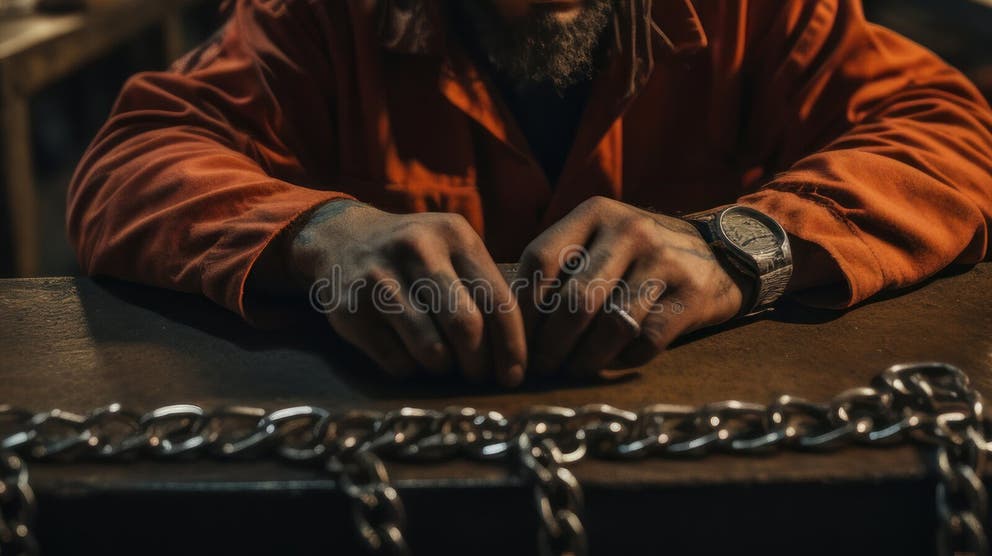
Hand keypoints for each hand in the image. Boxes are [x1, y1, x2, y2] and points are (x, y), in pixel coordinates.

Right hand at [287, 200, 526, 385]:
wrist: (341, 237)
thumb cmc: (415, 254)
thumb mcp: (452, 248)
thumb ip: (484, 284)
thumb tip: (517, 351)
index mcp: (454, 235)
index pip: (497, 299)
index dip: (512, 346)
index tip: (514, 375)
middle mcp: (417, 249)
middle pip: (466, 326)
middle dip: (479, 363)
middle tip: (479, 377)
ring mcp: (379, 278)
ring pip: (430, 349)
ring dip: (443, 368)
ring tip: (443, 364)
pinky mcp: (349, 308)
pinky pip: (395, 360)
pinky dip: (410, 369)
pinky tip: (409, 356)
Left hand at [516, 196, 747, 375]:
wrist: (720, 252)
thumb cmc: (638, 255)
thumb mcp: (600, 238)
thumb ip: (560, 264)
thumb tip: (505, 319)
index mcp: (595, 212)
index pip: (540, 259)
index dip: (522, 307)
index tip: (513, 338)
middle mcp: (630, 229)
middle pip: (574, 301)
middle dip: (550, 345)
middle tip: (540, 367)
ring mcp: (665, 260)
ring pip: (610, 326)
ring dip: (584, 360)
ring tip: (571, 370)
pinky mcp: (692, 294)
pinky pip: (645, 341)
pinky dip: (622, 360)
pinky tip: (612, 362)